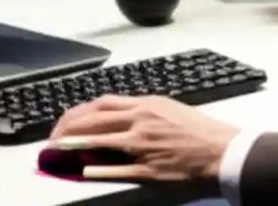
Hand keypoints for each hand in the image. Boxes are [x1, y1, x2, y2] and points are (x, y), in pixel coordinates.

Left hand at [47, 95, 239, 182]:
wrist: (223, 151)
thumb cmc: (200, 132)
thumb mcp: (169, 110)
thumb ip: (143, 112)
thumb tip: (119, 118)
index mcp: (145, 106)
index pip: (101, 105)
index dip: (79, 113)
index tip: (66, 120)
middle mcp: (141, 122)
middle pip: (94, 120)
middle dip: (69, 128)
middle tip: (54, 137)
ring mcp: (143, 146)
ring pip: (100, 142)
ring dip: (74, 146)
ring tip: (56, 150)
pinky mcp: (148, 170)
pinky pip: (117, 170)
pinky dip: (96, 170)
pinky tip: (82, 172)